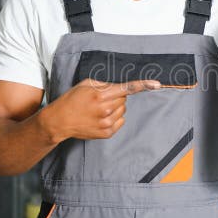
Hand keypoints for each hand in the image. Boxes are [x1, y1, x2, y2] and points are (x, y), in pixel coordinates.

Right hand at [42, 78, 159, 141]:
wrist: (60, 121)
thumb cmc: (72, 100)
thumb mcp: (85, 84)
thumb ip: (104, 84)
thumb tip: (120, 88)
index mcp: (100, 94)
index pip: (126, 88)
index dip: (143, 85)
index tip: (157, 84)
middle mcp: (105, 109)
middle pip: (124, 99)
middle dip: (116, 97)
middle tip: (101, 99)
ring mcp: (106, 122)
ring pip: (123, 110)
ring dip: (115, 107)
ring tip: (99, 109)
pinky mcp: (107, 133)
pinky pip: (121, 121)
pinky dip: (114, 118)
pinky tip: (100, 117)